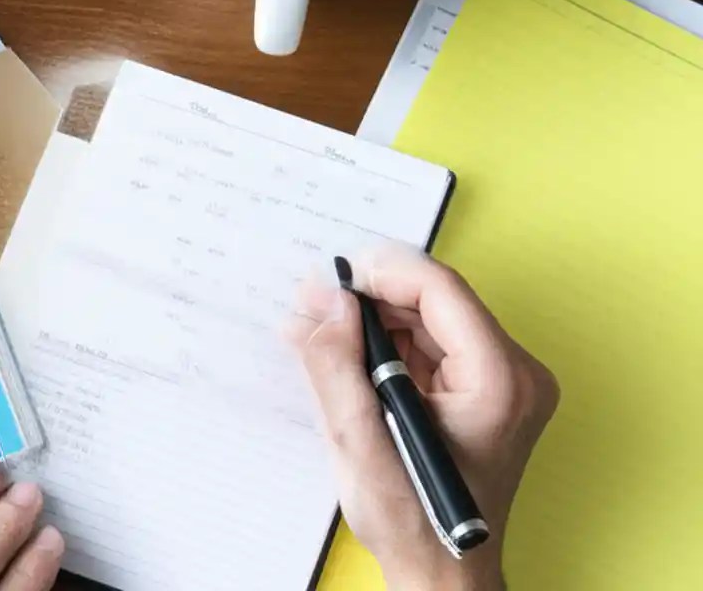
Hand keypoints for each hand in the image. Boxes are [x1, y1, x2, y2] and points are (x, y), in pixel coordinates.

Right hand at [283, 245, 558, 590]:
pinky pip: (437, 347)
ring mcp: (507, 384)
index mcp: (499, 382)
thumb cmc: (413, 524)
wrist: (443, 574)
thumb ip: (338, 366)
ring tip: (326, 337)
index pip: (441, 291)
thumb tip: (327, 301)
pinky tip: (356, 362)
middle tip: (316, 307)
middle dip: (375, 299)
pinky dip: (394, 347)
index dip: (383, 273)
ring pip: (435, 321)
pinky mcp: (489, 394)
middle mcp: (516, 375)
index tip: (334, 277)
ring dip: (380, 323)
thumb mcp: (359, 444)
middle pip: (438, 302)